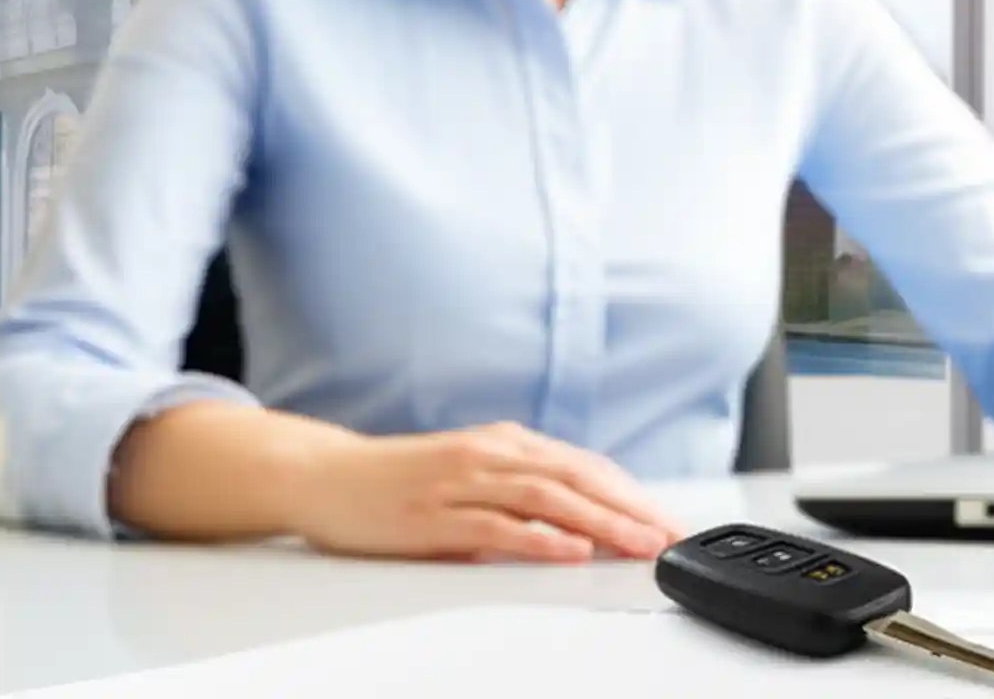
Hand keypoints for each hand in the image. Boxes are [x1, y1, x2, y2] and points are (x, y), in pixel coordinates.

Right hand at [283, 422, 684, 562]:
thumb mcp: (471, 469)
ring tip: (638, 544)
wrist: (325, 474)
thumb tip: (581, 516)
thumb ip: (520, 485)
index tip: (665, 519)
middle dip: (629, 508)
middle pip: (576, 478)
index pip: (583, 466)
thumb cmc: (400, 478)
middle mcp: (490, 454)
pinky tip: (569, 550)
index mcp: (504, 443)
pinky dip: (539, 538)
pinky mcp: (435, 516)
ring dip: (600, 522)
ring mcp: (462, 482)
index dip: (630, 493)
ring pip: (547, 499)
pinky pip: (497, 527)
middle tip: (669, 535)